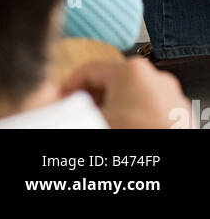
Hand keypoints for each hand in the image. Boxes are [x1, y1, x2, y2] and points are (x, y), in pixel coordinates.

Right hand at [60, 56, 189, 128]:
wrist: (164, 164)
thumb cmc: (135, 135)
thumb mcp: (95, 120)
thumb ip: (72, 109)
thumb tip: (55, 109)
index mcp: (131, 69)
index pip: (89, 71)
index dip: (71, 86)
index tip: (63, 99)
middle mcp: (155, 77)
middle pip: (111, 83)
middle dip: (95, 99)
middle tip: (82, 115)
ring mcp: (170, 97)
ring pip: (131, 97)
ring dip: (115, 109)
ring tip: (105, 125)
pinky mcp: (179, 115)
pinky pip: (149, 109)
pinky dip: (135, 117)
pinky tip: (125, 130)